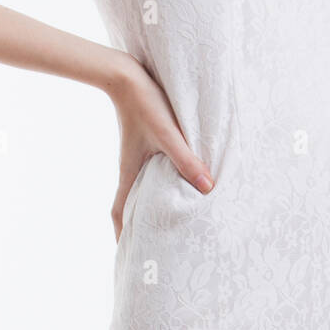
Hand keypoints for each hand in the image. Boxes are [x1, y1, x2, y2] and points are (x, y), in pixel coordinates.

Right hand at [107, 53, 214, 241]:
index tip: (127, 256)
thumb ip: (186, 160)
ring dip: (153, 204)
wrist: (127, 73)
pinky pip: (154, 170)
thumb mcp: (168, 134)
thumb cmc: (145, 103)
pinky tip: (179, 182)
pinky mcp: (147, 143)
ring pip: (144, 188)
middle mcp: (132, 168)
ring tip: (172, 219)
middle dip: (140, 226)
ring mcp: (139, 156)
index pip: (121, 212)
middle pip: (132, 205)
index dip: (122, 236)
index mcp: (131, 172)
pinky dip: (163, 182)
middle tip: (155, 245)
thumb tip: (208, 188)